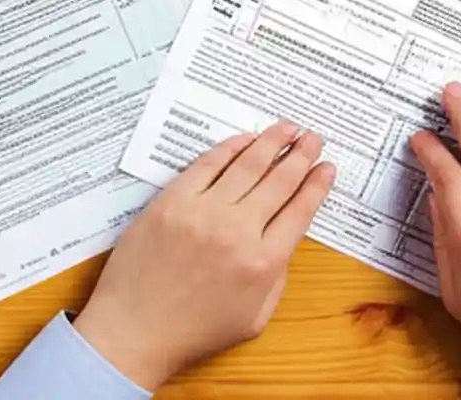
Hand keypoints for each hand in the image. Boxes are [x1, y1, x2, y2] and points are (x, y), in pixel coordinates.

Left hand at [73, 121, 335, 390]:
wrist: (133, 332)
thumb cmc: (193, 332)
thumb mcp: (254, 319)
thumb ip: (277, 279)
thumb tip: (283, 239)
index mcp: (263, 264)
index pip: (300, 211)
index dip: (317, 185)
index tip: (327, 168)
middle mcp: (238, 232)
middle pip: (279, 181)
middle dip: (302, 155)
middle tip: (314, 138)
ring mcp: (203, 213)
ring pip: (247, 165)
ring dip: (272, 142)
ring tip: (287, 128)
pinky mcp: (172, 202)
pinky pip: (207, 164)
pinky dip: (229, 147)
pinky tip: (245, 139)